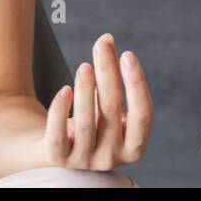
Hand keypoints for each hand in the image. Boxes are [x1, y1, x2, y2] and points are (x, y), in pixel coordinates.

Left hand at [44, 32, 151, 170]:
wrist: (59, 150)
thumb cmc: (93, 122)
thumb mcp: (107, 105)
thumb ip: (112, 76)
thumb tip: (107, 40)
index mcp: (133, 147)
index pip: (142, 115)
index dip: (137, 84)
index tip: (127, 54)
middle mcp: (111, 158)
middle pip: (111, 111)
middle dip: (108, 73)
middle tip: (102, 45)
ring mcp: (84, 161)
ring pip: (85, 122)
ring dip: (86, 88)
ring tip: (85, 65)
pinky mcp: (59, 158)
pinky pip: (58, 134)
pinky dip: (60, 109)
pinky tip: (65, 89)